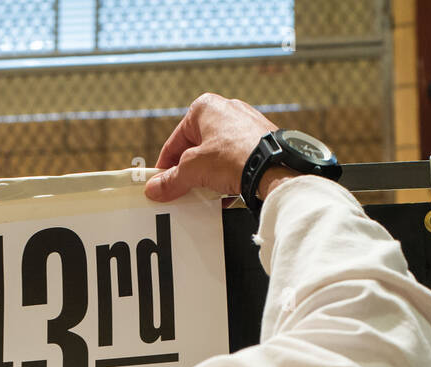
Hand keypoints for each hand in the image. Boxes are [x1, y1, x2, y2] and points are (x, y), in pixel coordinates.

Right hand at [143, 93, 277, 206]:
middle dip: (188, 172)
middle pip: (196, 147)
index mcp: (205, 107)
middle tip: (181, 190)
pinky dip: (227, 176)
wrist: (275, 167)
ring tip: (204, 194)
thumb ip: (172, 179)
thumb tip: (155, 188)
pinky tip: (224, 194)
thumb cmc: (234, 156)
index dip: (165, 165)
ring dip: (207, 176)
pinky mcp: (260, 141)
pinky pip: (236, 160)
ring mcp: (246, 124)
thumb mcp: (193, 170)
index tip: (160, 183)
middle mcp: (226, 110)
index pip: (175, 141)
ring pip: (216, 155)